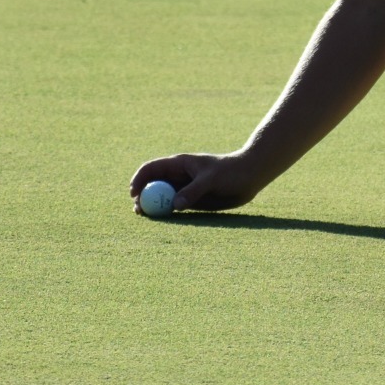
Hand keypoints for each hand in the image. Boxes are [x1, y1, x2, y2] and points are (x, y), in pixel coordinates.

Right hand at [128, 151, 270, 212]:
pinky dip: (166, 213)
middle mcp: (178, 176)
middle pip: (153, 185)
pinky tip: (163, 220)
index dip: (139, 179)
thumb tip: (174, 206)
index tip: (134, 193)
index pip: (152, 169)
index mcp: (179, 164)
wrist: (250, 176)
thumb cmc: (231, 171)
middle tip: (139, 210)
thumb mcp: (211, 179)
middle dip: (143, 196)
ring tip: (146, 216)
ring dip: (153, 206)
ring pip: (162, 198)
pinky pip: (174, 207)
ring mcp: (184, 189)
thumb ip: (193, 191)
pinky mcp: (192, 200)